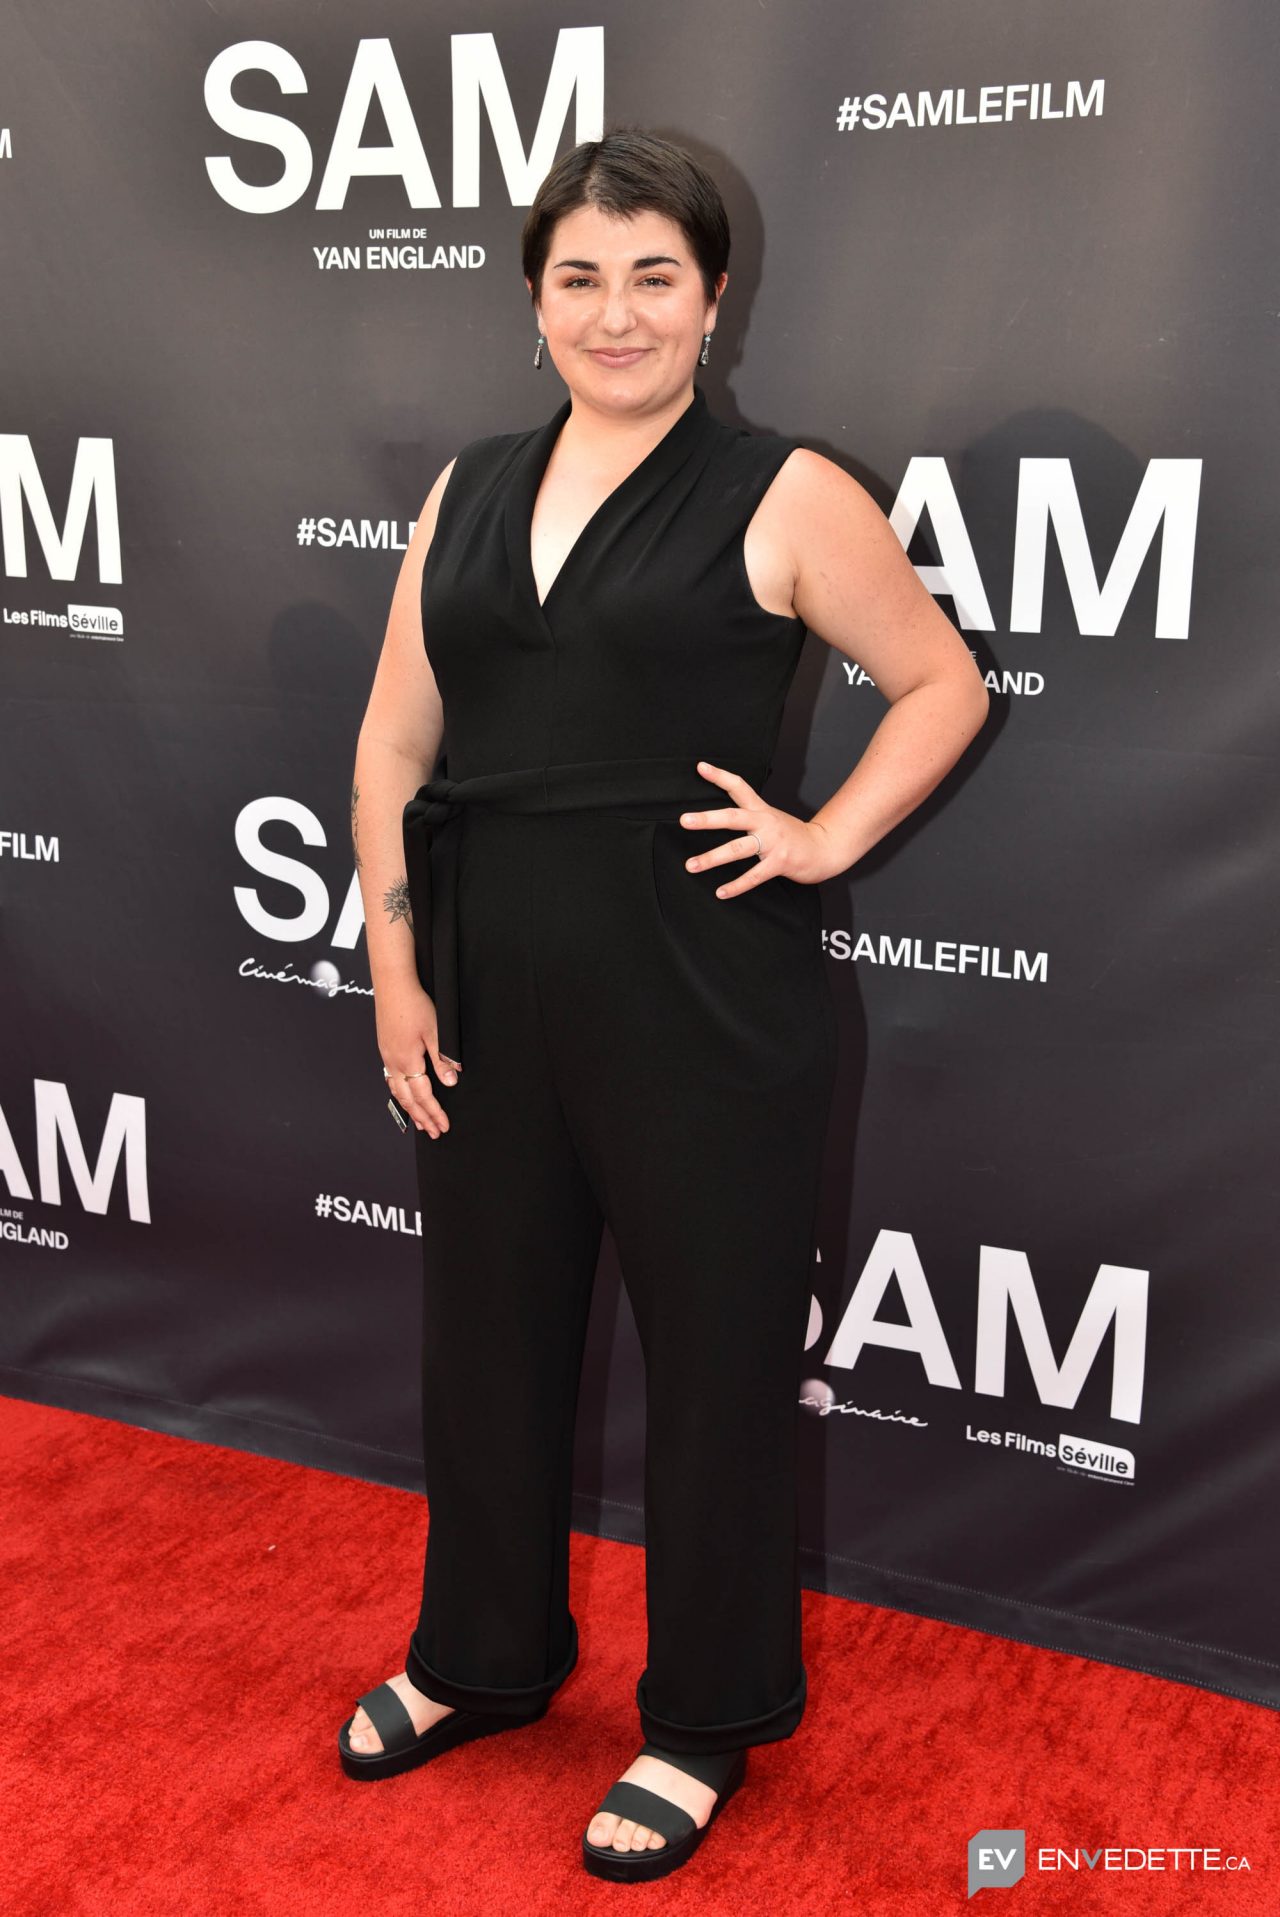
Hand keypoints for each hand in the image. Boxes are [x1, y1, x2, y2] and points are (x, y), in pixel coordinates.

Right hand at [375, 974, 461, 1138]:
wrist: (393, 985)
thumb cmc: (414, 1004)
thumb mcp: (436, 1033)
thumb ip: (442, 1060)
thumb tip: (450, 1082)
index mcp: (407, 1061)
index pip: (423, 1096)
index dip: (435, 1113)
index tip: (444, 1125)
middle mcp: (393, 1062)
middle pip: (407, 1099)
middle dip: (422, 1117)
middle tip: (433, 1132)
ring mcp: (387, 1056)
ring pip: (397, 1091)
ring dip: (410, 1109)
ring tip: (420, 1121)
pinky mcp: (385, 1048)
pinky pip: (391, 1079)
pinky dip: (399, 1093)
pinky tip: (403, 1094)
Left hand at [678, 760, 839, 897]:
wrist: (825, 849)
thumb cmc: (792, 836)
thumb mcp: (771, 818)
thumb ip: (749, 814)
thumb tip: (720, 816)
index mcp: (761, 810)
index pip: (739, 787)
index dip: (720, 776)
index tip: (701, 767)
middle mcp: (765, 822)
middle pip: (733, 817)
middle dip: (707, 819)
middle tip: (684, 820)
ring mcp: (773, 842)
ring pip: (738, 849)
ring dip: (712, 858)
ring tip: (691, 865)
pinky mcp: (780, 862)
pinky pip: (754, 876)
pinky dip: (736, 886)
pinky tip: (720, 892)